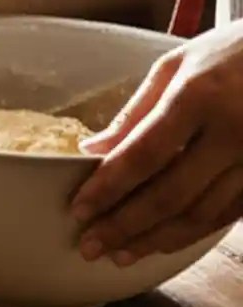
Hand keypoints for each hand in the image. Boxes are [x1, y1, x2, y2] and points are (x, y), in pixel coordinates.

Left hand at [73, 22, 242, 264]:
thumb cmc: (233, 53)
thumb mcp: (177, 65)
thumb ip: (135, 113)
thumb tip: (93, 151)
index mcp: (200, 96)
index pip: (144, 155)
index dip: (109, 189)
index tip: (78, 210)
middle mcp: (234, 131)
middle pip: (170, 195)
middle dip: (125, 226)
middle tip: (90, 246)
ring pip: (201, 214)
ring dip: (156, 239)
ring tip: (119, 254)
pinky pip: (228, 215)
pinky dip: (191, 233)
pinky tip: (162, 242)